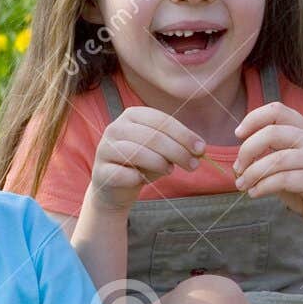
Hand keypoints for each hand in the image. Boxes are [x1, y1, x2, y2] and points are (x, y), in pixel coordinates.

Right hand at [88, 106, 205, 213]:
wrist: (115, 187)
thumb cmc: (143, 164)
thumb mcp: (163, 151)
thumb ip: (179, 146)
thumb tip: (199, 150)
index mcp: (132, 115)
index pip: (162, 121)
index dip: (184, 135)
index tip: (201, 149)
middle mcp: (116, 128)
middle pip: (152, 137)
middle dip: (178, 151)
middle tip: (194, 165)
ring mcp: (105, 149)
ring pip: (137, 153)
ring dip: (159, 163)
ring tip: (170, 171)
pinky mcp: (101, 171)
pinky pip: (122, 174)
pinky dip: (137, 178)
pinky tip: (141, 179)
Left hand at [232, 102, 302, 234]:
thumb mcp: (286, 167)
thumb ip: (267, 157)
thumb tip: (238, 162)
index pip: (276, 110)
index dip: (253, 118)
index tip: (238, 135)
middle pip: (272, 132)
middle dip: (247, 150)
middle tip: (238, 169)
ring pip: (276, 159)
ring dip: (252, 173)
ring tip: (242, 185)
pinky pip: (284, 179)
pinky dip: (263, 187)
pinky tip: (255, 193)